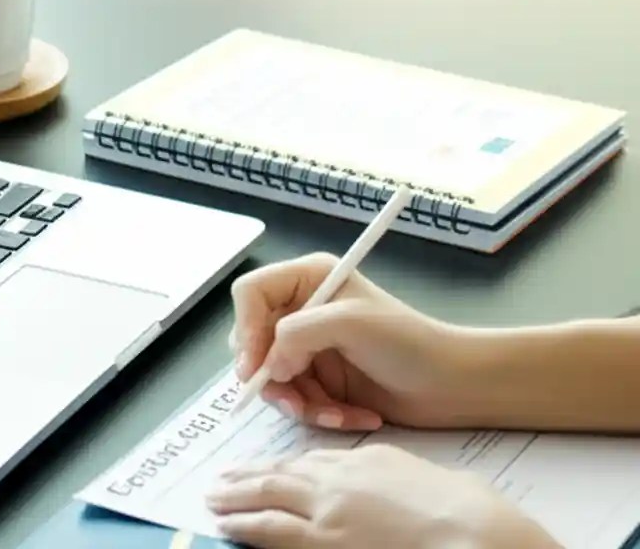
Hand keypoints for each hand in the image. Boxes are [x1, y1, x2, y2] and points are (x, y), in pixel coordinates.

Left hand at [206, 445, 559, 548]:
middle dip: (247, 477)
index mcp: (367, 460)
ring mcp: (329, 512)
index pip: (311, 461)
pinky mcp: (325, 543)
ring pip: (268, 498)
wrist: (476, 534)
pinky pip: (273, 532)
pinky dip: (246, 527)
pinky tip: (229, 527)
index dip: (281, 466)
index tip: (262, 468)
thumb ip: (393, 473)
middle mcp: (340, 481)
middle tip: (222, 481)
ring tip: (214, 500)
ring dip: (236, 498)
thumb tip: (384, 479)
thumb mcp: (428, 475)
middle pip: (282, 475)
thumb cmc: (469, 512)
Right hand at [230, 253, 472, 430]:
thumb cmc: (409, 342)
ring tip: (332, 413)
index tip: (256, 365)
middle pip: (252, 341)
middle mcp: (302, 310)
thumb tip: (267, 367)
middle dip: (270, 375)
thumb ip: (296, 335)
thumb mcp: (350, 324)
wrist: (452, 385)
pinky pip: (296, 399)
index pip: (250, 294)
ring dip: (299, 402)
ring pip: (271, 378)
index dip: (245, 328)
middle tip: (291, 398)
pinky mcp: (320, 379)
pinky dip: (319, 413)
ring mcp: (309, 347)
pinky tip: (352, 416)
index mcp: (307, 280)